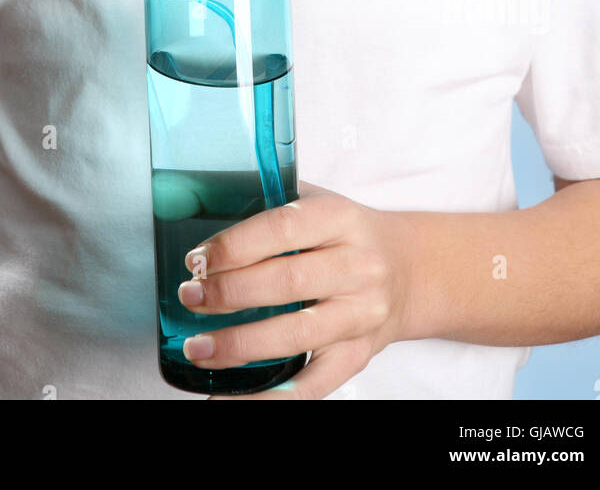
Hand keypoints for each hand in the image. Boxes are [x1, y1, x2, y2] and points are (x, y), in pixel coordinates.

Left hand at [176, 179, 411, 399]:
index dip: (234, 246)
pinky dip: (269, 398)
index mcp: (340, 219)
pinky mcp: (357, 355)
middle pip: (287, 283)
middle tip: (190, 298)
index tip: (197, 260)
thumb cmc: (347, 234)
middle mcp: (357, 267)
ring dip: (241, 345)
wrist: (409, 270)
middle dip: (229, 293)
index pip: (282, 229)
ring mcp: (361, 315)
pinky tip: (229, 398)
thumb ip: (268, 200)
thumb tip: (193, 201)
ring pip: (297, 335)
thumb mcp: (318, 202)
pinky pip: (312, 385)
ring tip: (199, 348)